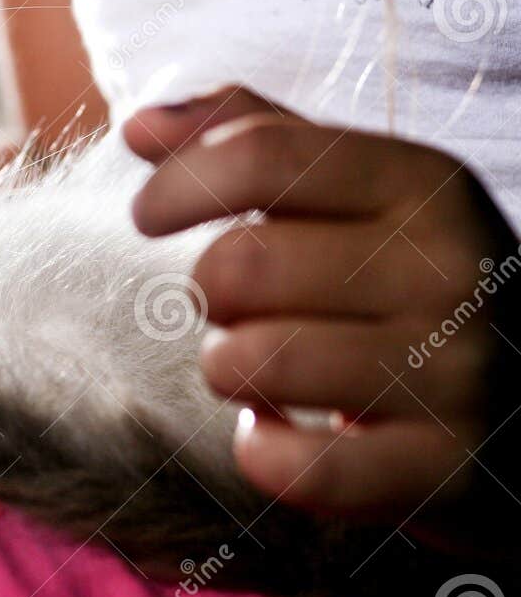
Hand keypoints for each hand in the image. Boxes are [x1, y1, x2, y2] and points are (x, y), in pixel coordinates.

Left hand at [124, 86, 520, 549]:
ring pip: (252, 362)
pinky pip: (294, 466)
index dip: (177, 185)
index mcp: (424, 184)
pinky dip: (264, 454)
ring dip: (230, 369)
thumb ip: (251, 139)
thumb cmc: (407, 281)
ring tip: (269, 369)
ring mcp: (459, 374)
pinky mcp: (449, 468)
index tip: (148, 215)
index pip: (260, 156)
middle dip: (210, 293)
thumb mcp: (353, 192)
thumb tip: (138, 128)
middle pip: (239, 265)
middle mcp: (451, 270)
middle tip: (243, 309)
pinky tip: (287, 432)